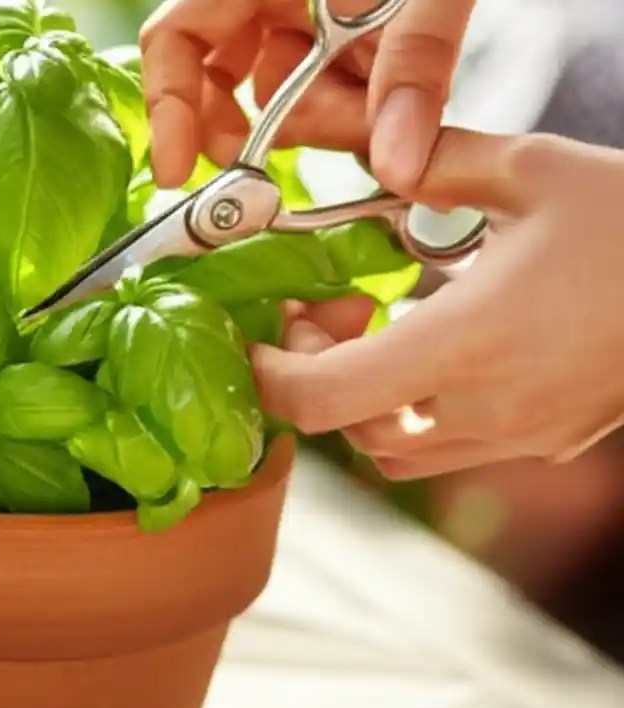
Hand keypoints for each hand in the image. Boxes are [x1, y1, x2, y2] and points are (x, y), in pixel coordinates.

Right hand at [140, 0, 476, 188]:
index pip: (178, 37)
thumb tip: (398, 165)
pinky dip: (352, 101)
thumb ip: (415, 62)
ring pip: (282, 85)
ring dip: (325, 116)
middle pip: (221, 72)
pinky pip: (324, 78)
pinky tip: (384, 96)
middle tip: (289, 162)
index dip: (169, 108)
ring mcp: (305, 6)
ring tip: (375, 111)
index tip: (176, 173)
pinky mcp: (341, 21)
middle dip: (263, 125)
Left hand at [253, 130, 623, 478]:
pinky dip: (415, 408)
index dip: (269, 379)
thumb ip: (437, 166)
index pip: (322, 400)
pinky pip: (452, 445)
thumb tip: (378, 160)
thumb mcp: (532, 171)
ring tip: (377, 326)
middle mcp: (485, 409)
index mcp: (465, 345)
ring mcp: (520, 437)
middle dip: (314, 377)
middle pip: (350, 429)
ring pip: (399, 448)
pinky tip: (436, 343)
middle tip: (323, 313)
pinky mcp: (548, 441)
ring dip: (364, 399)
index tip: (258, 338)